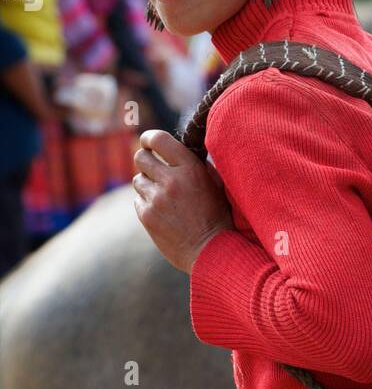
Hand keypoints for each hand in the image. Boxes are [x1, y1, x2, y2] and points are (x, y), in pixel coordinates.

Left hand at [132, 129, 233, 273]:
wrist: (211, 251)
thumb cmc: (217, 215)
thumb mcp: (215, 183)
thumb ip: (197, 163)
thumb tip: (178, 148)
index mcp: (190, 168)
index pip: (159, 139)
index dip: (149, 138)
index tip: (148, 141)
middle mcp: (171, 180)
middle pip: (141, 157)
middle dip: (146, 160)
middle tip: (154, 168)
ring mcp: (157, 199)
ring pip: (138, 179)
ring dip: (148, 184)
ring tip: (164, 195)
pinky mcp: (147, 216)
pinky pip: (138, 200)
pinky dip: (147, 202)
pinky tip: (163, 212)